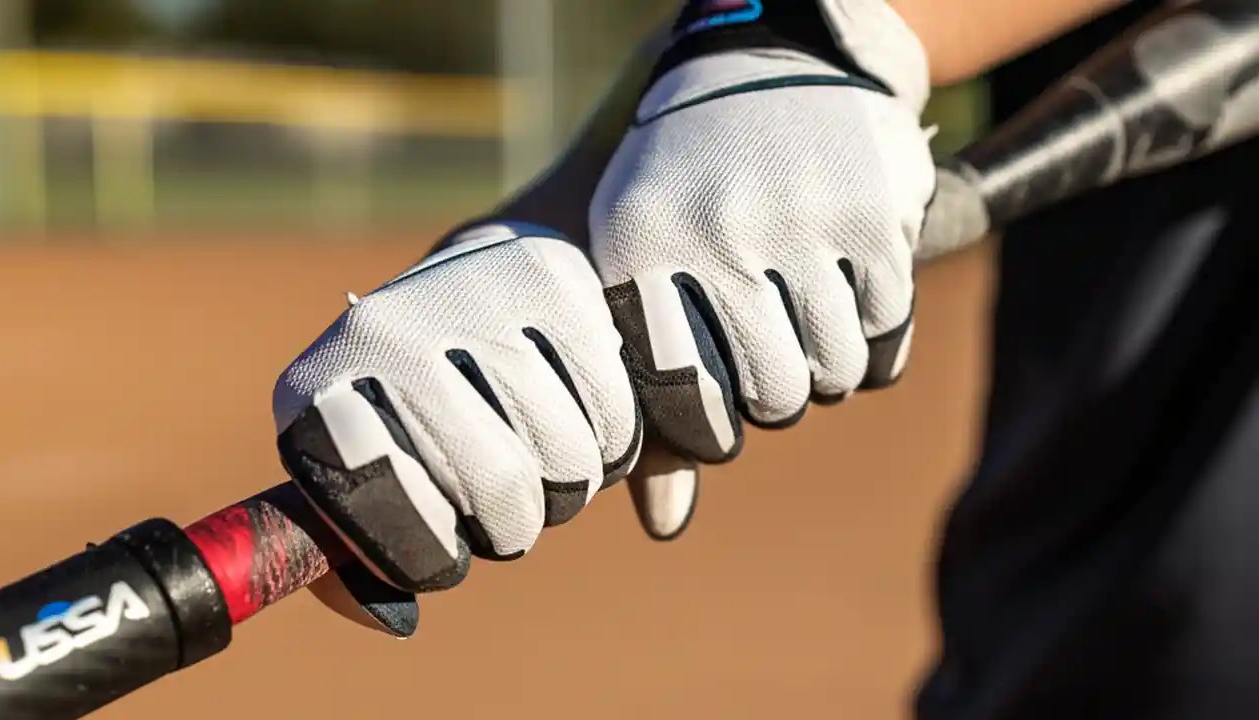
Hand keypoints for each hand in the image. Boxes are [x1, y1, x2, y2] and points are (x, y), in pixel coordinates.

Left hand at [273, 222, 641, 633]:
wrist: (485, 277)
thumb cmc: (427, 408)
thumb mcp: (384, 475)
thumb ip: (374, 556)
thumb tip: (395, 617)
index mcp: (316, 392)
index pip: (371, 497)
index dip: (422, 544)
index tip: (446, 543)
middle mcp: (382, 331)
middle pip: (500, 489)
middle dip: (515, 521)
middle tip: (506, 495)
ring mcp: (465, 296)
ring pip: (567, 458)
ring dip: (570, 482)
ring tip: (543, 448)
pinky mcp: (548, 278)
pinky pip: (614, 413)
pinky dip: (614, 440)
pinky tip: (581, 412)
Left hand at [589, 0, 934, 534]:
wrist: (773, 64)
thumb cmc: (693, 193)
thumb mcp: (646, 271)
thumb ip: (653, 401)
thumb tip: (665, 529)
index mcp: (638, 250)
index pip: (679, 405)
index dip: (706, 427)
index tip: (716, 406)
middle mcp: (716, 232)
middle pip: (771, 402)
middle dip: (776, 397)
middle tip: (769, 353)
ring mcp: (801, 220)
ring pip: (834, 376)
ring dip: (826, 365)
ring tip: (804, 314)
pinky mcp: (878, 215)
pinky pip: (886, 339)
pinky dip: (874, 336)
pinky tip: (846, 290)